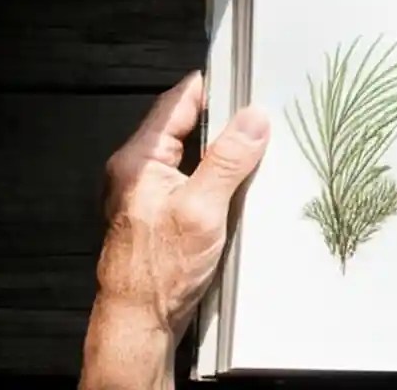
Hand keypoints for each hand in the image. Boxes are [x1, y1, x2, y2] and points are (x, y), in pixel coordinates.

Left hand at [79, 71, 269, 389]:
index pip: (175, 103)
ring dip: (219, 147)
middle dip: (220, 116)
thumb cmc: (160, 270)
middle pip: (182, 126)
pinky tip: (238, 180)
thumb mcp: (203, 208)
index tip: (243, 76)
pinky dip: (213, 172)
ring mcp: (146, 193)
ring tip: (256, 140)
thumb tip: (254, 119)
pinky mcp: (158, 214)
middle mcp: (136, 171)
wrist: (140, 320)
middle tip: (259, 108)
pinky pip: (189, 178)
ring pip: (187, 153)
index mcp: (138, 160)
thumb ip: (228, 161)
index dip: (209, 87)